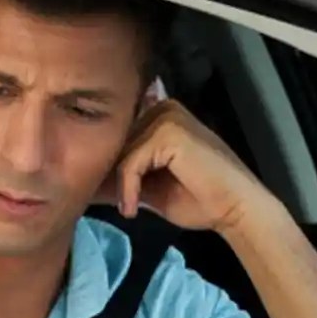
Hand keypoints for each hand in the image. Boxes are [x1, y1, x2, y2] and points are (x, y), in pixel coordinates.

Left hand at [97, 98, 272, 232]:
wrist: (235, 209)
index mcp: (160, 115)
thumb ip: (122, 178)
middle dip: (104, 173)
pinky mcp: (169, 132)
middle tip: (98, 203)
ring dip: (116, 185)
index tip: (95, 193)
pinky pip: (130, 161)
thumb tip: (81, 182)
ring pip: (119, 151)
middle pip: (115, 140)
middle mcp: (162, 108)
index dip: (104, 164)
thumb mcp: (149, 188)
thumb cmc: (200, 200)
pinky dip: (127, 187)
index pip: (118, 135)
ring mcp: (167, 116)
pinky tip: (132, 209)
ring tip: (126, 209)